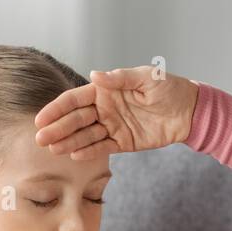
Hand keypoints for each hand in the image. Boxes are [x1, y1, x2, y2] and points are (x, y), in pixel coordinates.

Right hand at [32, 65, 200, 158]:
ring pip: (86, 135)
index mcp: (106, 90)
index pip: (75, 100)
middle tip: (41, 139)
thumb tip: (95, 75)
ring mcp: (113, 126)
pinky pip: (102, 147)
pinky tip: (74, 155)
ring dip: (69, 142)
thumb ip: (120, 78)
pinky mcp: (123, 142)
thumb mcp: (146, 78)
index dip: (57, 109)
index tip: (41, 118)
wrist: (190, 111)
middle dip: (58, 128)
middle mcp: (105, 109)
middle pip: (76, 119)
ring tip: (53, 149)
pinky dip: (89, 151)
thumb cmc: (169, 89)